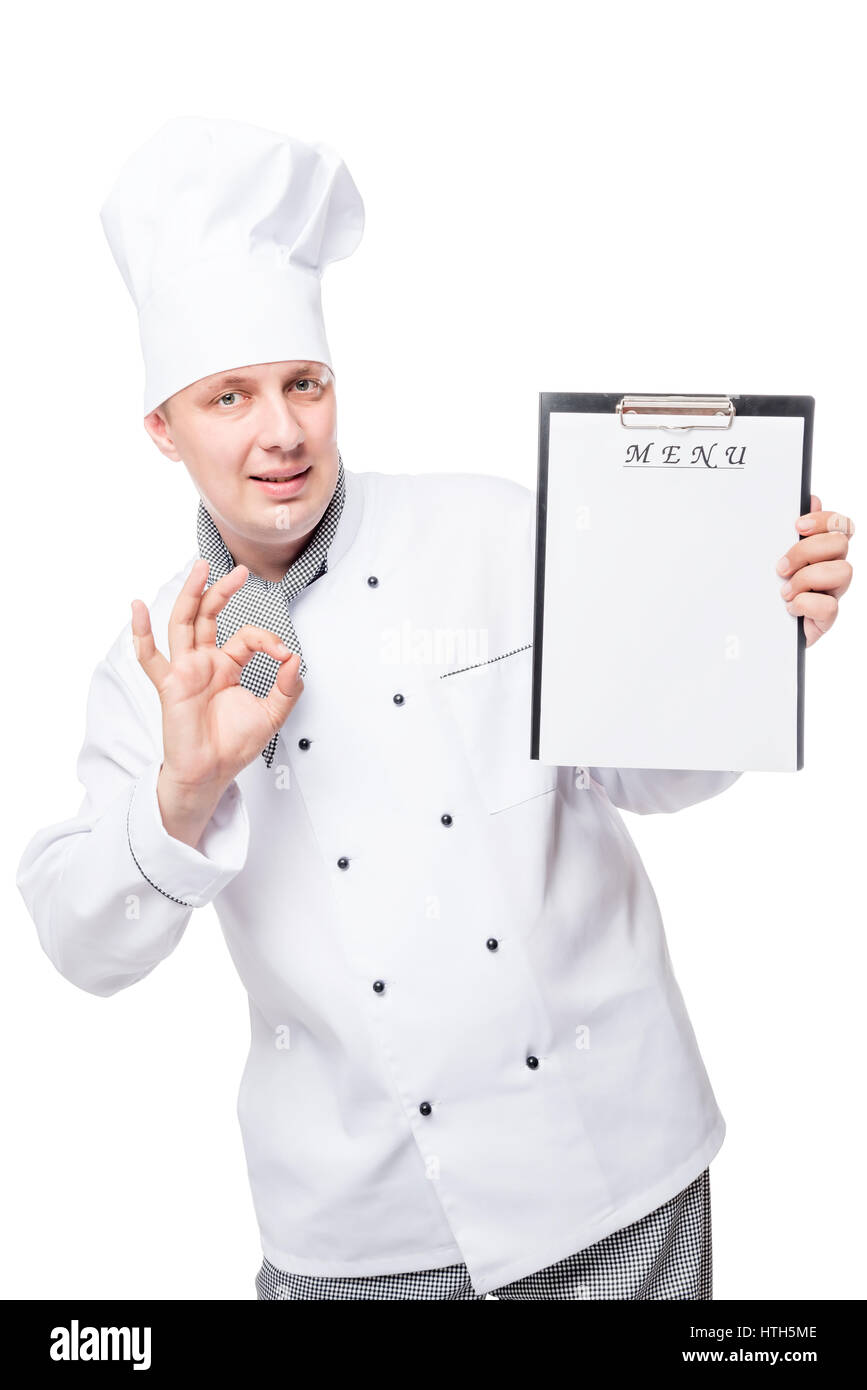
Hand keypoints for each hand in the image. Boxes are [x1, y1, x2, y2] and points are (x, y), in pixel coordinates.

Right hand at [131, 558, 304, 796]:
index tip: (283, 653)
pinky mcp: (171, 685)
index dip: (267, 640)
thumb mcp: (273, 714)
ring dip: (191, 595)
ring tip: (200, 569)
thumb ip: (288, 688)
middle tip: (240, 571)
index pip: (246, 637)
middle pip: (208, 616)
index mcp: (227, 665)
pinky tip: (137, 610)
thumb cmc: (234, 745)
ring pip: (183, 623)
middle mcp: (204, 662)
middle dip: (221, 591)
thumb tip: (294, 659)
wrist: (212, 772)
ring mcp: (185, 670)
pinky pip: (150, 658)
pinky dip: (141, 634)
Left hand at [776, 495, 854, 646]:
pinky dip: (806, 604)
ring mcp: (832, 592)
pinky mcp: (827, 617)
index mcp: (820, 550)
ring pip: (843, 571)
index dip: (825, 520)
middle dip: (807, 550)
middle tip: (781, 566)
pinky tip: (790, 607)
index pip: (840, 524)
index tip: (798, 525)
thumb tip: (811, 500)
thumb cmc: (766, 589)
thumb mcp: (769, 556)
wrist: (758, 629)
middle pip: (840, 543)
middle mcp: (831, 568)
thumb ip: (788, 529)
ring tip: (784, 591)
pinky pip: (830, 606)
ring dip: (807, 578)